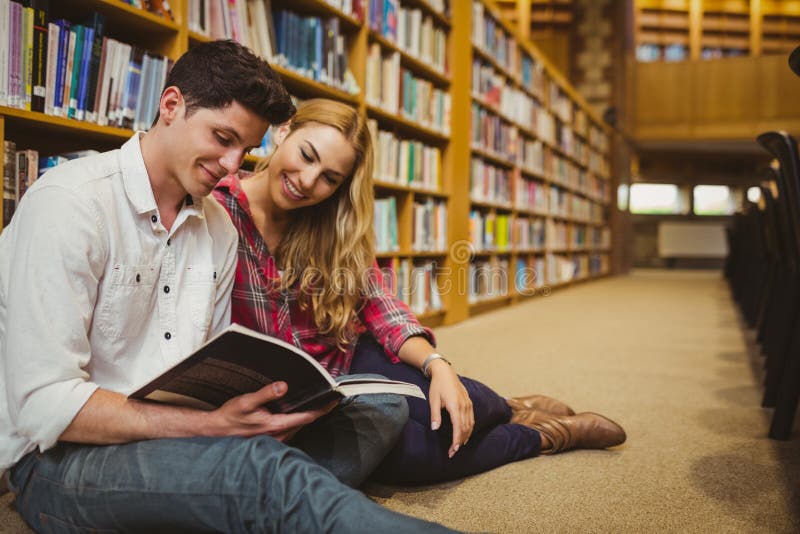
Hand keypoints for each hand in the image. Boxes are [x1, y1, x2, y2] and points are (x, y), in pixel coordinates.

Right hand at [206, 382, 337, 441]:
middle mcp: (279, 434)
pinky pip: (291, 428)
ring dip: (308, 415)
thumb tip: (283, 386)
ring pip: (299, 425)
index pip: (306, 417)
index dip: (322, 409)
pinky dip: (298, 419)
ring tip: (317, 401)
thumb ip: (265, 394)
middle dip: (318, 410)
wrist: (216, 431)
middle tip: (329, 397)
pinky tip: (296, 410)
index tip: (334, 400)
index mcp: (276, 425)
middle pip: (305, 421)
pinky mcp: (272, 438)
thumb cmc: (230, 416)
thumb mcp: (246, 402)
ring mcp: (276, 438)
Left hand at [427, 361, 473, 457]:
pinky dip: (469, 429)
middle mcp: (464, 406)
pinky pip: (472, 419)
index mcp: (455, 406)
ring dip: (465, 437)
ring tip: (458, 446)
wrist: (445, 372)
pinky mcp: (469, 403)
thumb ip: (435, 415)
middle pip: (465, 428)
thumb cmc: (438, 386)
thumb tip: (435, 429)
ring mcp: (468, 404)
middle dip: (460, 442)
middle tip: (453, 452)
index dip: (456, 441)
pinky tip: (465, 434)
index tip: (453, 450)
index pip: (458, 428)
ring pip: (470, 425)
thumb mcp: (433, 400)